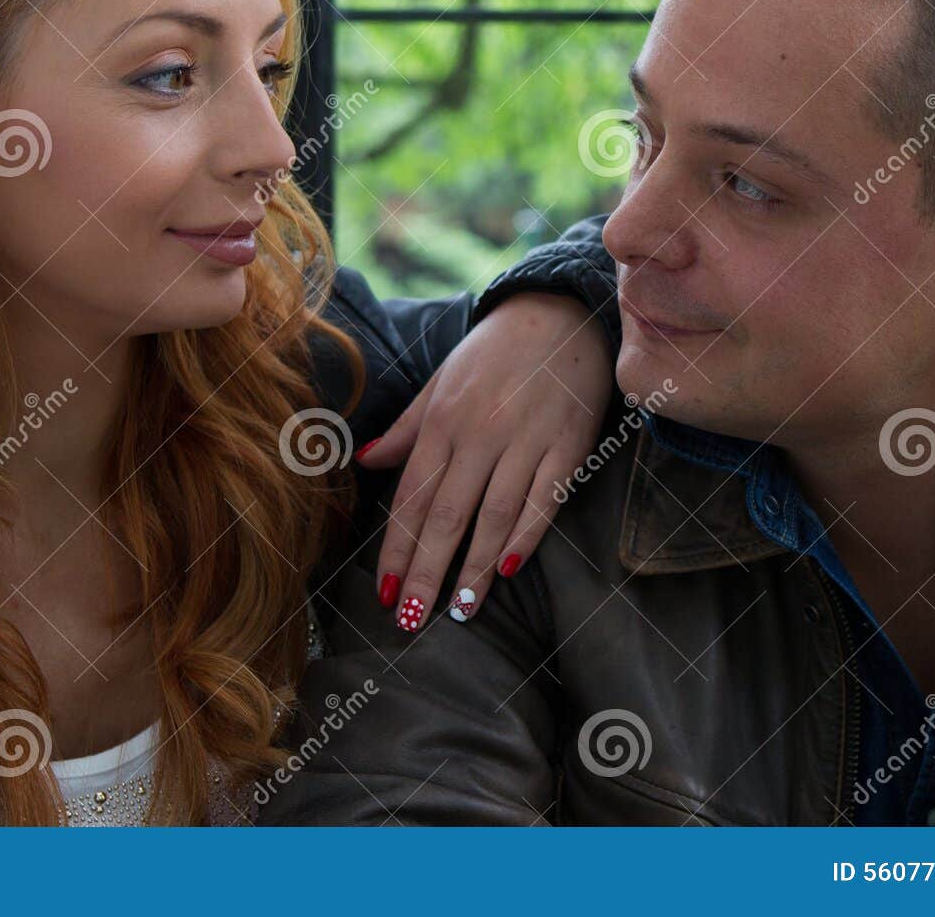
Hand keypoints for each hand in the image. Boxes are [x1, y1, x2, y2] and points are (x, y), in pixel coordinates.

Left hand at [358, 292, 611, 630]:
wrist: (560, 313)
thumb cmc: (493, 354)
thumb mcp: (441, 381)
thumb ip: (407, 429)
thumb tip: (367, 461)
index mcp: (442, 421)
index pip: (412, 497)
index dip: (396, 548)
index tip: (384, 593)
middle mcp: (479, 434)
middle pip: (447, 515)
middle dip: (426, 571)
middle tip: (411, 621)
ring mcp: (525, 441)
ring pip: (494, 515)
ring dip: (475, 567)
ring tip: (459, 612)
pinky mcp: (567, 447)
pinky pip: (544, 500)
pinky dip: (525, 536)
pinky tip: (508, 570)